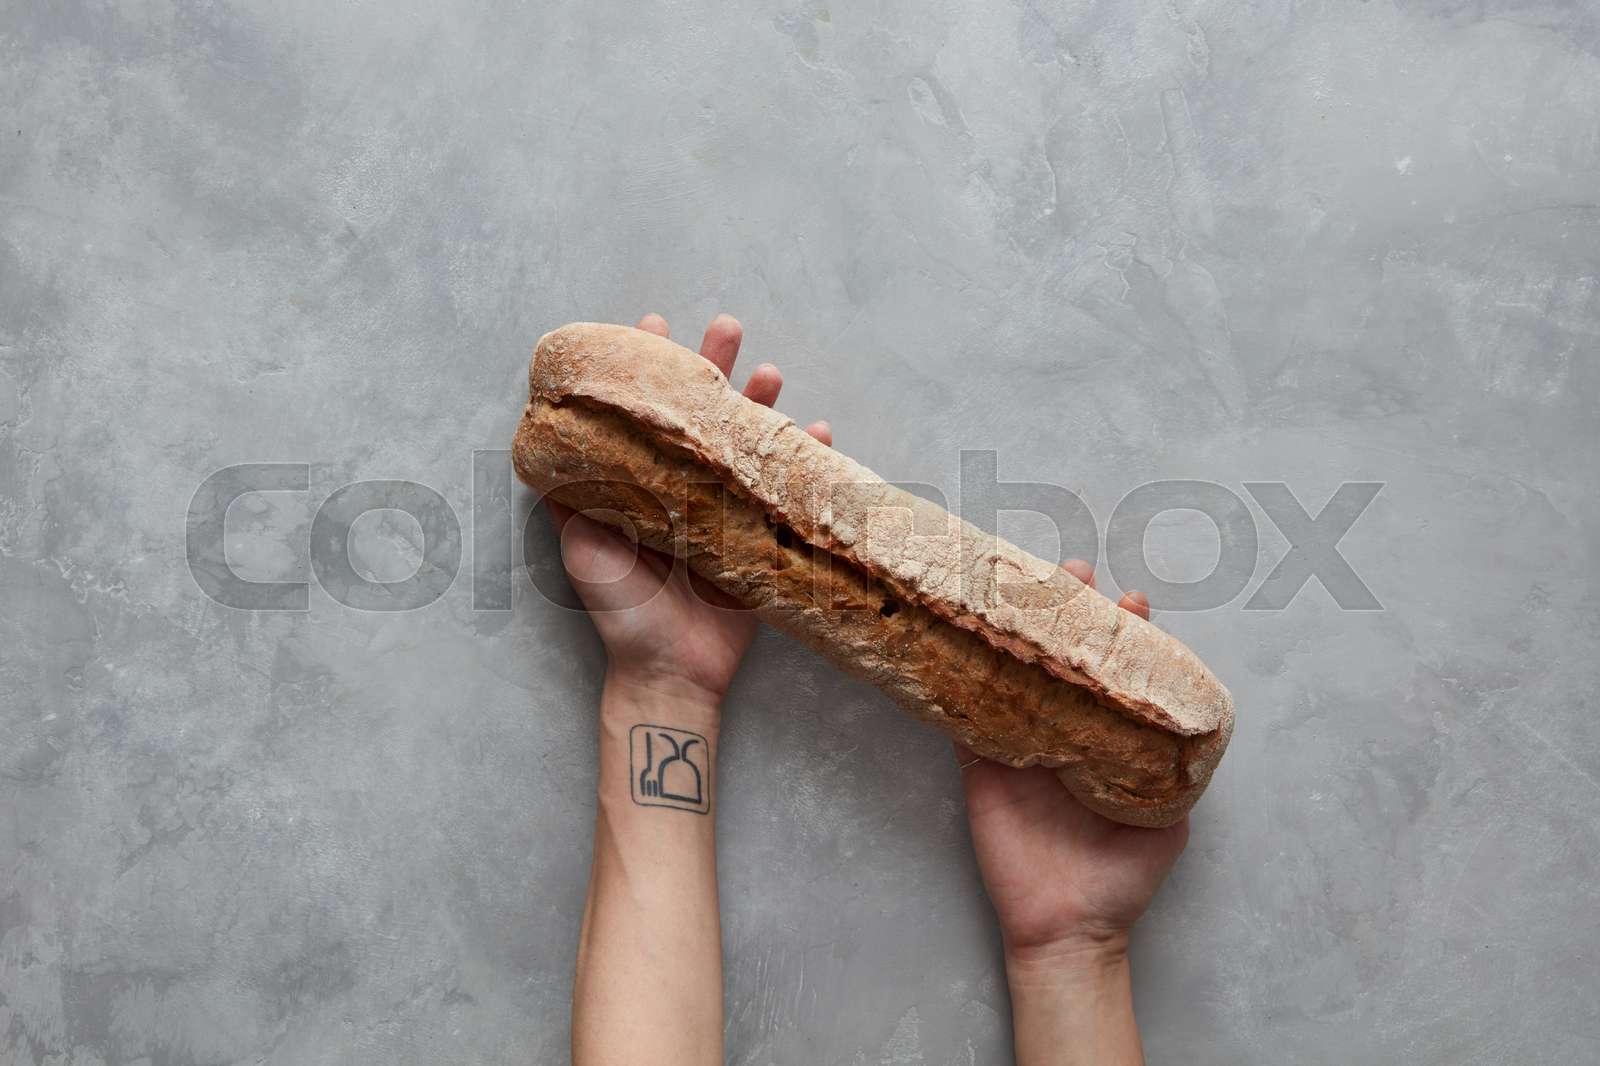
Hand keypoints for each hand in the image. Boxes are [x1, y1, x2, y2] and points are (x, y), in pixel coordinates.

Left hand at [548, 312, 832, 705]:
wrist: (669, 673)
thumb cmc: (622, 614)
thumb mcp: (583, 550)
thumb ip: (572, 501)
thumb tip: (548, 443)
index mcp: (645, 485)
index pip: (650, 412)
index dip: (652, 369)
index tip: (654, 327)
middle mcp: (688, 489)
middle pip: (704, 414)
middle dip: (716, 366)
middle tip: (727, 327)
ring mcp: (729, 509)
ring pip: (749, 441)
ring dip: (763, 403)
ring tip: (771, 371)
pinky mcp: (764, 536)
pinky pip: (791, 487)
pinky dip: (808, 459)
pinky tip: (818, 431)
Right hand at [959, 565, 1188, 965]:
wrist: (1071, 925)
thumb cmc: (1121, 877)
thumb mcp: (1167, 819)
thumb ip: (1173, 772)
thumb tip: (1192, 724)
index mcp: (1104, 739)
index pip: (1114, 674)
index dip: (1123, 636)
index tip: (1131, 604)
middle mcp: (1061, 731)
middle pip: (1061, 660)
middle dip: (1069, 613)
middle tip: (1075, 575)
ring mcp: (1019, 744)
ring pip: (1015, 673)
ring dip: (1020, 630)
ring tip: (1030, 586)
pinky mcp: (981, 765)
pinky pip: (967, 715)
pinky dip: (964, 677)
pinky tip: (969, 637)